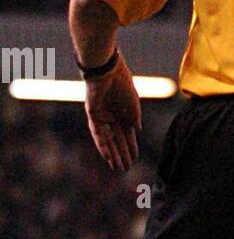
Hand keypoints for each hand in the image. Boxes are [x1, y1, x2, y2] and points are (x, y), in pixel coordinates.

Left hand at [84, 54, 141, 169]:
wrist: (107, 69)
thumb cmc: (122, 82)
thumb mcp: (133, 103)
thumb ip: (134, 117)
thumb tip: (137, 130)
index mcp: (121, 112)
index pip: (126, 134)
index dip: (131, 146)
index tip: (135, 158)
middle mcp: (111, 116)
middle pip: (116, 139)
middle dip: (121, 153)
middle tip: (125, 168)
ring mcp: (101, 115)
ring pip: (106, 139)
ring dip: (111, 153)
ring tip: (116, 166)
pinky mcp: (92, 113)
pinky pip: (97, 132)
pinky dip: (102, 144)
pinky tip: (107, 155)